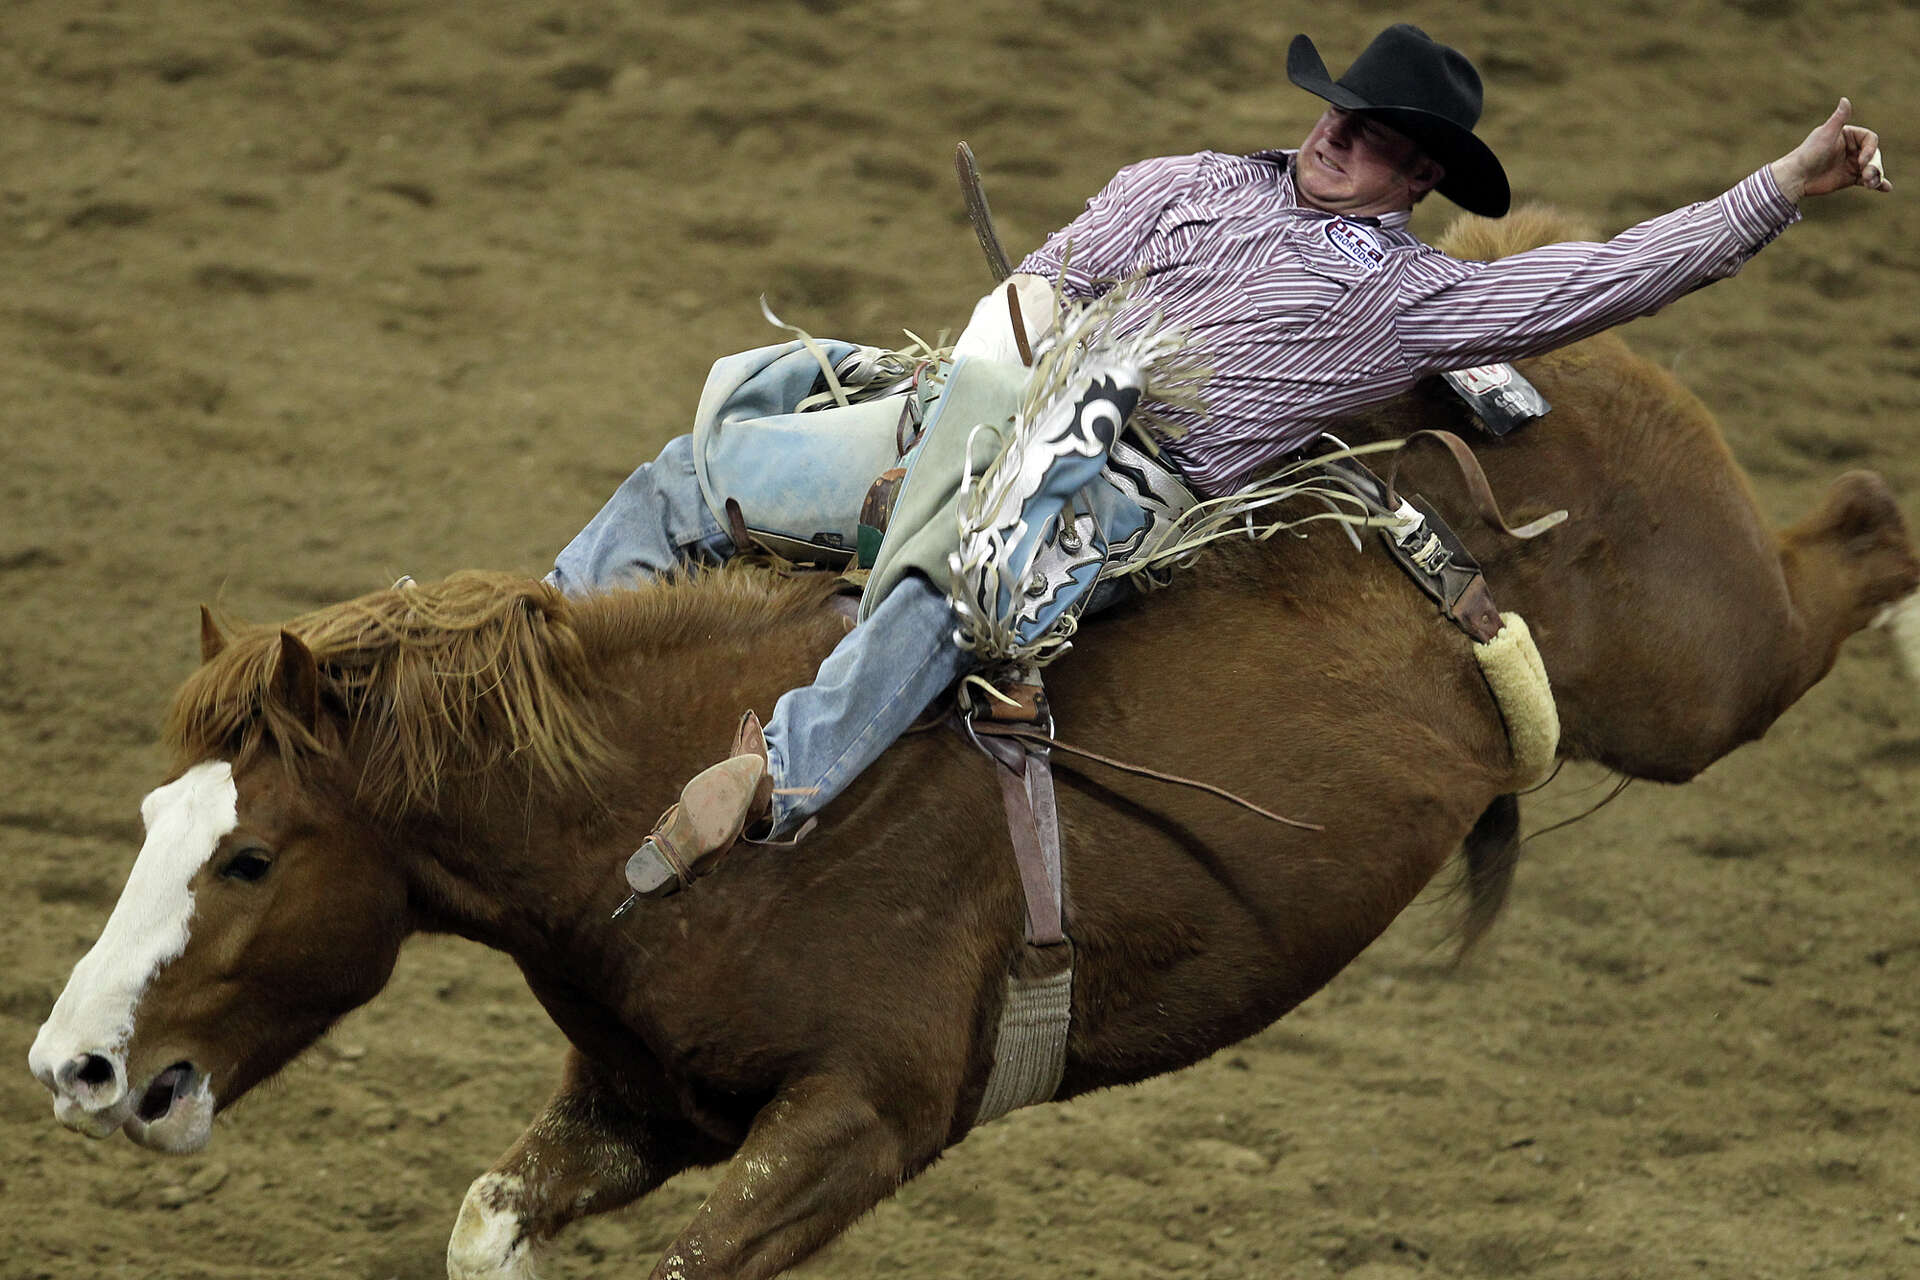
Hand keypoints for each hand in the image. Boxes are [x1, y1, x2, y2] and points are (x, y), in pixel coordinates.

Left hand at [1770, 98, 1891, 201]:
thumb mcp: (1825, 134)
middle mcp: (1852, 148)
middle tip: (1867, 176)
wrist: (1795, 177)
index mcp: (1849, 135)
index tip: (1861, 160)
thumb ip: (1838, 119)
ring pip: (1873, 168)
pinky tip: (1886, 188)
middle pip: (1874, 154)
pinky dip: (1878, 183)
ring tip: (1870, 184)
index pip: (1870, 139)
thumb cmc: (1808, 154)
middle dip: (1874, 165)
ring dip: (1876, 175)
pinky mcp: (1850, 178)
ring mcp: (1852, 164)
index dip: (1871, 149)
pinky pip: (1867, 180)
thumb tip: (1845, 99)